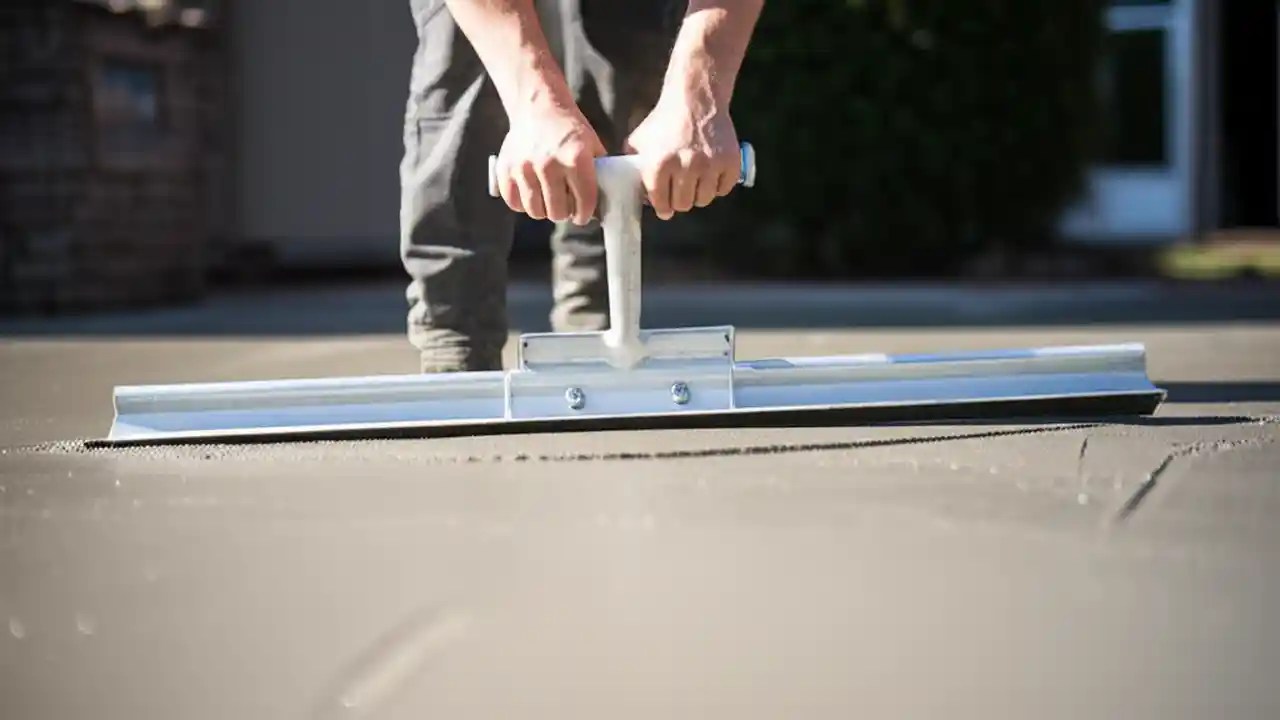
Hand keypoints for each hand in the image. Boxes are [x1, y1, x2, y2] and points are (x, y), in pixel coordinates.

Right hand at [495, 102, 606, 224]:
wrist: (538, 106)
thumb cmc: (568, 128)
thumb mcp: (592, 144)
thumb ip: (598, 172)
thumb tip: (604, 200)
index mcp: (575, 159)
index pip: (584, 202)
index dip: (585, 214)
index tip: (582, 216)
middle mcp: (549, 164)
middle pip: (558, 212)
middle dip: (564, 213)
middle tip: (565, 206)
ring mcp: (524, 167)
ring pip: (535, 211)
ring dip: (544, 210)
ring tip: (548, 200)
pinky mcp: (506, 169)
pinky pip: (514, 202)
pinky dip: (522, 203)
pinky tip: (531, 194)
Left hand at [624, 93, 740, 219]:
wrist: (695, 99)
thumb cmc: (665, 121)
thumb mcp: (639, 141)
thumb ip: (633, 166)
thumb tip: (629, 188)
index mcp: (659, 165)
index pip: (661, 203)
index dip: (663, 208)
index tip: (665, 208)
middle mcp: (685, 167)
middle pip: (684, 205)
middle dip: (680, 201)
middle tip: (680, 192)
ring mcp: (709, 165)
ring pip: (704, 200)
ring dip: (699, 194)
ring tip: (695, 182)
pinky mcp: (729, 162)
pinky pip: (724, 189)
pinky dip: (718, 186)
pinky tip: (712, 175)